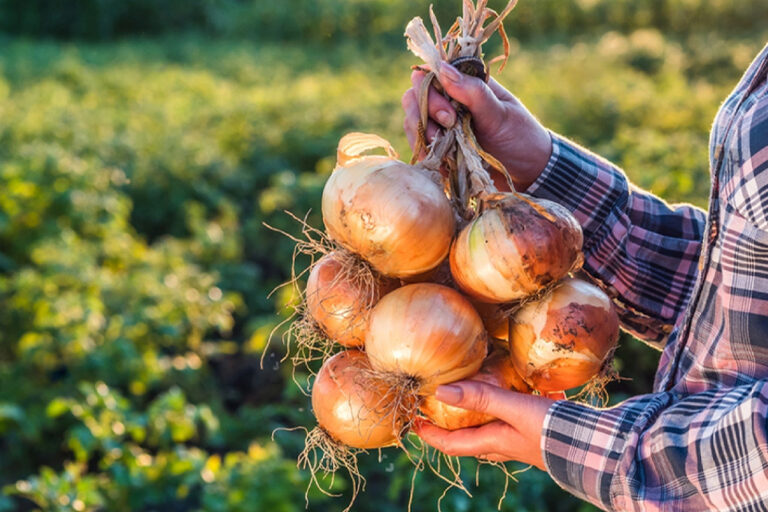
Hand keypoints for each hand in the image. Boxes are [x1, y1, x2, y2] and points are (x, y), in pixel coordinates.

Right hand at [401, 62, 551, 190]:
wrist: (530, 174)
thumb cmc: (521, 138)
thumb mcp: (500, 114)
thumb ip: (472, 92)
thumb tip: (442, 68)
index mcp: (466, 85)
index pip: (430, 76)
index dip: (429, 92)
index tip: (449, 114)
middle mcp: (449, 102)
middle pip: (413, 99)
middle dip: (424, 115)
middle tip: (449, 129)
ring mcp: (442, 127)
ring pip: (413, 123)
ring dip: (423, 135)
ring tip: (445, 150)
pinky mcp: (440, 149)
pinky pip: (419, 147)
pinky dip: (425, 153)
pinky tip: (442, 162)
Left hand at [412, 381, 554, 469]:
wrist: (598, 445)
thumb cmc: (553, 430)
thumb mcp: (515, 408)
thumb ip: (481, 398)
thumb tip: (441, 391)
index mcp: (493, 443)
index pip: (451, 444)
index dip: (430, 434)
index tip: (413, 421)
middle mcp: (504, 445)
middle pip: (469, 437)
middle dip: (451, 423)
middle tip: (438, 403)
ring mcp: (522, 439)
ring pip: (491, 427)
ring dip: (479, 412)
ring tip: (472, 390)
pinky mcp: (539, 430)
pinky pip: (514, 417)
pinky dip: (507, 403)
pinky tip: (517, 384)